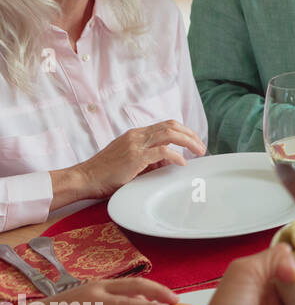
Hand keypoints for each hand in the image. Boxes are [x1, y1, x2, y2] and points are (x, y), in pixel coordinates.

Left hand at [46, 278, 177, 304]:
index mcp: (95, 301)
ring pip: (132, 282)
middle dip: (158, 290)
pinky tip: (146, 300)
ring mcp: (100, 284)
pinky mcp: (100, 285)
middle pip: (136, 284)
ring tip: (168, 298)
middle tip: (176, 299)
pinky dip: (139, 291)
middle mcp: (100, 287)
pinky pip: (124, 285)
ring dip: (151, 288)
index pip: (129, 302)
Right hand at [71, 121, 205, 197]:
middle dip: (191, 134)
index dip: (183, 131)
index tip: (194, 142)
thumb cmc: (105, 174)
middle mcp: (137, 135)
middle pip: (171, 126)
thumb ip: (149, 160)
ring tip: (198, 151)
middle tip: (201, 147)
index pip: (165, 126)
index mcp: (136, 135)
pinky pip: (163, 151)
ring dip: (189, 141)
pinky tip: (182, 163)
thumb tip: (169, 163)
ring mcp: (135, 144)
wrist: (84, 179)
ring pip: (170, 134)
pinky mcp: (135, 156)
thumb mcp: (130, 163)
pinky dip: (176, 156)